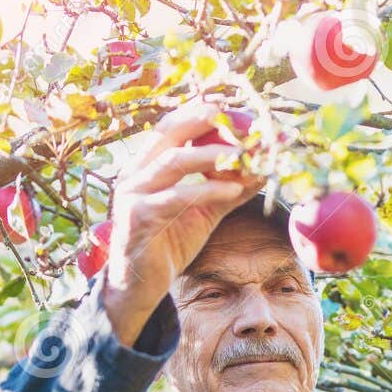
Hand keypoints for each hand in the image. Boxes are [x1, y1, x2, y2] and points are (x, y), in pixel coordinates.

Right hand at [100, 103, 265, 344]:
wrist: (142, 285)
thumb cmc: (169, 245)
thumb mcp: (203, 213)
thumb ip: (226, 191)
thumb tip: (259, 172)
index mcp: (146, 167)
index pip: (170, 129)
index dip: (196, 113)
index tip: (225, 106)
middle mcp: (134, 174)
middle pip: (167, 134)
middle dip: (199, 120)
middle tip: (231, 116)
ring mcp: (132, 194)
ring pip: (172, 161)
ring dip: (210, 155)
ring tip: (241, 154)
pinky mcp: (136, 218)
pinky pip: (175, 197)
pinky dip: (206, 190)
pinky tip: (233, 190)